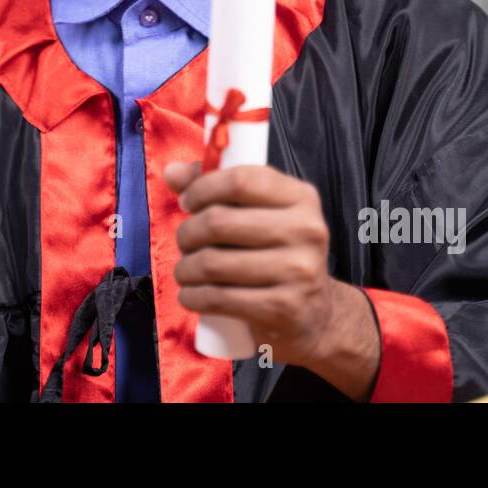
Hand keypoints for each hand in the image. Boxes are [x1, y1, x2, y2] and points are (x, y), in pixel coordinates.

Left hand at [163, 161, 380, 399]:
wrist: (316, 315)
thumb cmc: (277, 255)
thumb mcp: (259, 213)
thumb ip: (216, 188)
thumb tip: (172, 172)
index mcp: (301, 197)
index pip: (240, 180)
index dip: (203, 188)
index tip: (188, 202)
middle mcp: (306, 230)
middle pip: (219, 221)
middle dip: (187, 233)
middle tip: (184, 243)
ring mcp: (299, 271)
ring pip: (213, 263)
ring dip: (185, 268)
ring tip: (185, 270)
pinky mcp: (284, 308)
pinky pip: (218, 298)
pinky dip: (193, 296)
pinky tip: (191, 294)